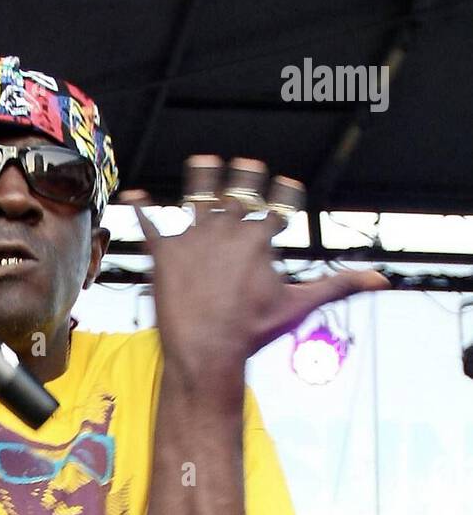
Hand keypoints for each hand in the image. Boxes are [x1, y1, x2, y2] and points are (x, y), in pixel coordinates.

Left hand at [119, 156, 387, 396]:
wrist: (206, 353)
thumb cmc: (252, 333)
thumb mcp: (298, 305)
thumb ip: (339, 285)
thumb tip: (382, 281)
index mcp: (260, 237)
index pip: (277, 203)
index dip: (285, 193)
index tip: (288, 188)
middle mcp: (227, 229)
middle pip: (237, 189)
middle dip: (245, 175)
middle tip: (247, 166)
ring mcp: (194, 237)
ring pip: (196, 194)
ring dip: (201, 174)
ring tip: (203, 161)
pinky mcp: (165, 251)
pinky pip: (149, 222)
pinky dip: (141, 207)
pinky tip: (133, 193)